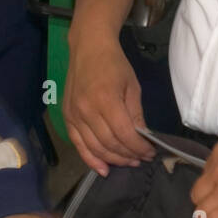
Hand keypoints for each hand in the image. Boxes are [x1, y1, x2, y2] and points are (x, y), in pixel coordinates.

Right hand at [63, 33, 154, 174]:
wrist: (89, 48)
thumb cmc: (115, 65)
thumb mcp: (132, 87)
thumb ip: (136, 114)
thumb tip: (143, 138)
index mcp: (106, 100)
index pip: (124, 134)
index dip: (139, 147)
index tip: (150, 152)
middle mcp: (87, 110)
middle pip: (109, 143)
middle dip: (128, 155)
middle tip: (141, 159)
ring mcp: (74, 114)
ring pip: (94, 147)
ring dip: (113, 159)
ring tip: (128, 162)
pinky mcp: (67, 117)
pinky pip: (78, 144)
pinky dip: (90, 159)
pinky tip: (103, 169)